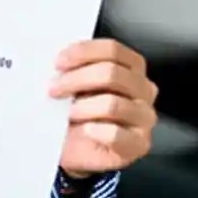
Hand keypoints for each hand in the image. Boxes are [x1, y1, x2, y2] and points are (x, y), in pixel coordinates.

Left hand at [50, 39, 158, 177]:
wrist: (73, 147)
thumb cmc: (74, 112)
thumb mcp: (71, 83)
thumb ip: (70, 67)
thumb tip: (57, 59)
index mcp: (129, 67)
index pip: (113, 50)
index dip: (84, 52)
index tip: (59, 62)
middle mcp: (143, 90)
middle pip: (113, 74)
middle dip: (77, 79)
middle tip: (54, 88)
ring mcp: (144, 118)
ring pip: (113, 104)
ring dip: (83, 107)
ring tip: (68, 113)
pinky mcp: (139, 144)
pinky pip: (117, 134)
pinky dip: (96, 131)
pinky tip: (86, 131)